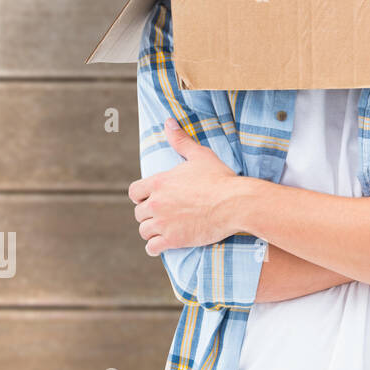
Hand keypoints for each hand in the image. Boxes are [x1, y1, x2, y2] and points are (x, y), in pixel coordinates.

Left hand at [129, 119, 238, 255]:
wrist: (235, 203)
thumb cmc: (220, 178)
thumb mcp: (200, 155)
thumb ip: (180, 141)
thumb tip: (168, 122)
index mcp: (159, 183)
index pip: (134, 192)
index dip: (141, 196)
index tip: (151, 198)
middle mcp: (156, 203)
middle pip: (139, 213)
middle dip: (149, 213)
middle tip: (163, 214)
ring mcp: (163, 223)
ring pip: (144, 231)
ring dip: (152, 230)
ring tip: (164, 229)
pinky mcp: (173, 240)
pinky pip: (152, 248)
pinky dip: (155, 247)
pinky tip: (164, 243)